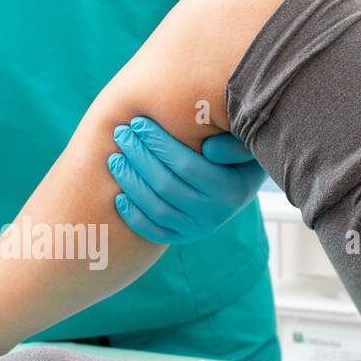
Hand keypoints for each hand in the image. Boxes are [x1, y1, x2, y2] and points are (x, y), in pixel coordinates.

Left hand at [108, 116, 265, 244]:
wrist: (243, 183)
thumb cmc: (240, 153)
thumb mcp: (245, 143)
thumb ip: (230, 143)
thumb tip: (206, 149)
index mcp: (230, 190)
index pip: (185, 165)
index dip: (157, 142)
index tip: (138, 122)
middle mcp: (214, 215)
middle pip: (165, 185)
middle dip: (138, 157)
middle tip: (121, 134)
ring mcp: (198, 230)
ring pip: (155, 208)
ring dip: (130, 182)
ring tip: (114, 158)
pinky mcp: (184, 237)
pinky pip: (153, 232)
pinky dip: (133, 216)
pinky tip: (118, 196)